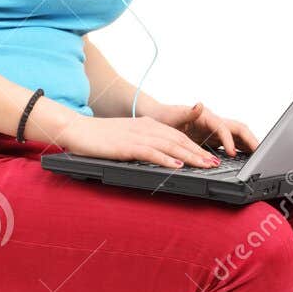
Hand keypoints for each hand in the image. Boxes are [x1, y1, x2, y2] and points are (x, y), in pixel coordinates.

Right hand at [61, 113, 227, 169]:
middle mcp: (146, 128)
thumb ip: (143, 144)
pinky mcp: (127, 146)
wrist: (77, 130)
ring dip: (190, 157)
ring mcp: (137, 136)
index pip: (177, 135)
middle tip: (215, 163)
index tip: (209, 156)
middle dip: (199, 152)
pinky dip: (167, 159)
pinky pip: (151, 152)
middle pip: (179, 140)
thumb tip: (159, 157)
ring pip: (170, 146)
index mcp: (148, 125)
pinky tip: (177, 166)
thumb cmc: (99, 137)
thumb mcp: (126, 137)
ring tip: (205, 165)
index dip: (195, 146)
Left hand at [150, 100, 259, 158]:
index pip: (224, 127)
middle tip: (260, 154)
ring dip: (249, 145)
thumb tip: (199, 104)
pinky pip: (232, 144)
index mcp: (207, 116)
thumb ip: (187, 112)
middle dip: (251, 140)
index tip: (232, 153)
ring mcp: (215, 131)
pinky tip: (246, 160)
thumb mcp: (173, 115)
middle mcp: (214, 122)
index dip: (230, 140)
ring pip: (238, 137)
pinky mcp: (213, 139)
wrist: (158, 119)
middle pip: (239, 129)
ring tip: (259, 158)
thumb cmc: (165, 116)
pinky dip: (241, 151)